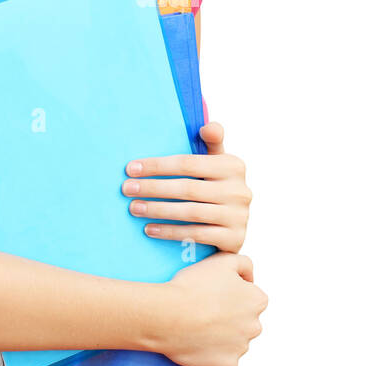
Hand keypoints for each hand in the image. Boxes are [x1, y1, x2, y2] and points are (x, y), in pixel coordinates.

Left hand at [123, 122, 250, 253]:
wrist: (236, 226)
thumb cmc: (217, 187)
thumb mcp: (217, 163)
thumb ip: (212, 143)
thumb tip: (207, 126)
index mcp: (233, 165)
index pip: (189, 163)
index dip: (158, 165)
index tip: (130, 168)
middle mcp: (240, 190)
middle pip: (187, 188)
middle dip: (153, 188)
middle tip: (126, 189)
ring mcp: (238, 216)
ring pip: (191, 212)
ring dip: (158, 210)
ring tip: (134, 208)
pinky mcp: (234, 239)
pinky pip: (196, 235)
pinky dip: (170, 232)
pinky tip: (149, 229)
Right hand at [159, 251, 266, 365]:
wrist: (167, 316)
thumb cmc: (193, 285)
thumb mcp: (223, 259)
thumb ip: (244, 263)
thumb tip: (250, 278)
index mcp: (257, 301)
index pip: (251, 298)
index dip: (231, 295)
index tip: (213, 294)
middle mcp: (255, 326)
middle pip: (245, 322)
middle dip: (230, 318)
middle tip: (204, 311)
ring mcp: (241, 349)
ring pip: (234, 342)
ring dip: (222, 337)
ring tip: (197, 328)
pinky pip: (223, 361)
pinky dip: (212, 356)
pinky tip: (197, 344)